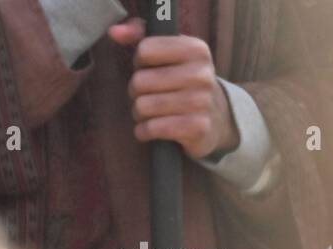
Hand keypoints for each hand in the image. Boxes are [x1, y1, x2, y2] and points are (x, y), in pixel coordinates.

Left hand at [108, 18, 238, 159]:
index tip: (151, 68)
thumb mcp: (168, 51)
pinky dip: (145, 131)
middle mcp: (202, 75)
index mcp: (196, 50)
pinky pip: (153, 128)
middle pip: (140, 81)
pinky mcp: (198, 128)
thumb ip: (139, 34)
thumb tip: (114, 32)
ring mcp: (202, 103)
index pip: (145, 50)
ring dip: (140, 113)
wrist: (217, 119)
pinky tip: (151, 129)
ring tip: (150, 112)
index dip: (140, 62)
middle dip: (136, 91)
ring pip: (143, 106)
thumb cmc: (182, 80)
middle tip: (149, 94)